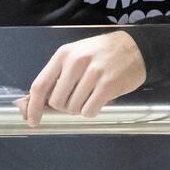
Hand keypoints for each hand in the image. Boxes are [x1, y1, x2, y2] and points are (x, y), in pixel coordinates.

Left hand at [14, 31, 146, 126]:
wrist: (137, 48)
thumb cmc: (104, 53)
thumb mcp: (78, 54)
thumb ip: (60, 74)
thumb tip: (40, 102)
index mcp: (64, 54)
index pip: (40, 85)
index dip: (33, 107)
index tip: (32, 121)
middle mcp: (76, 62)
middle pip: (57, 102)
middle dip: (65, 107)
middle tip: (78, 98)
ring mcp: (92, 73)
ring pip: (74, 108)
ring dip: (81, 108)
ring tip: (92, 95)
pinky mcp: (108, 85)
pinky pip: (90, 110)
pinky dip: (92, 111)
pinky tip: (100, 100)